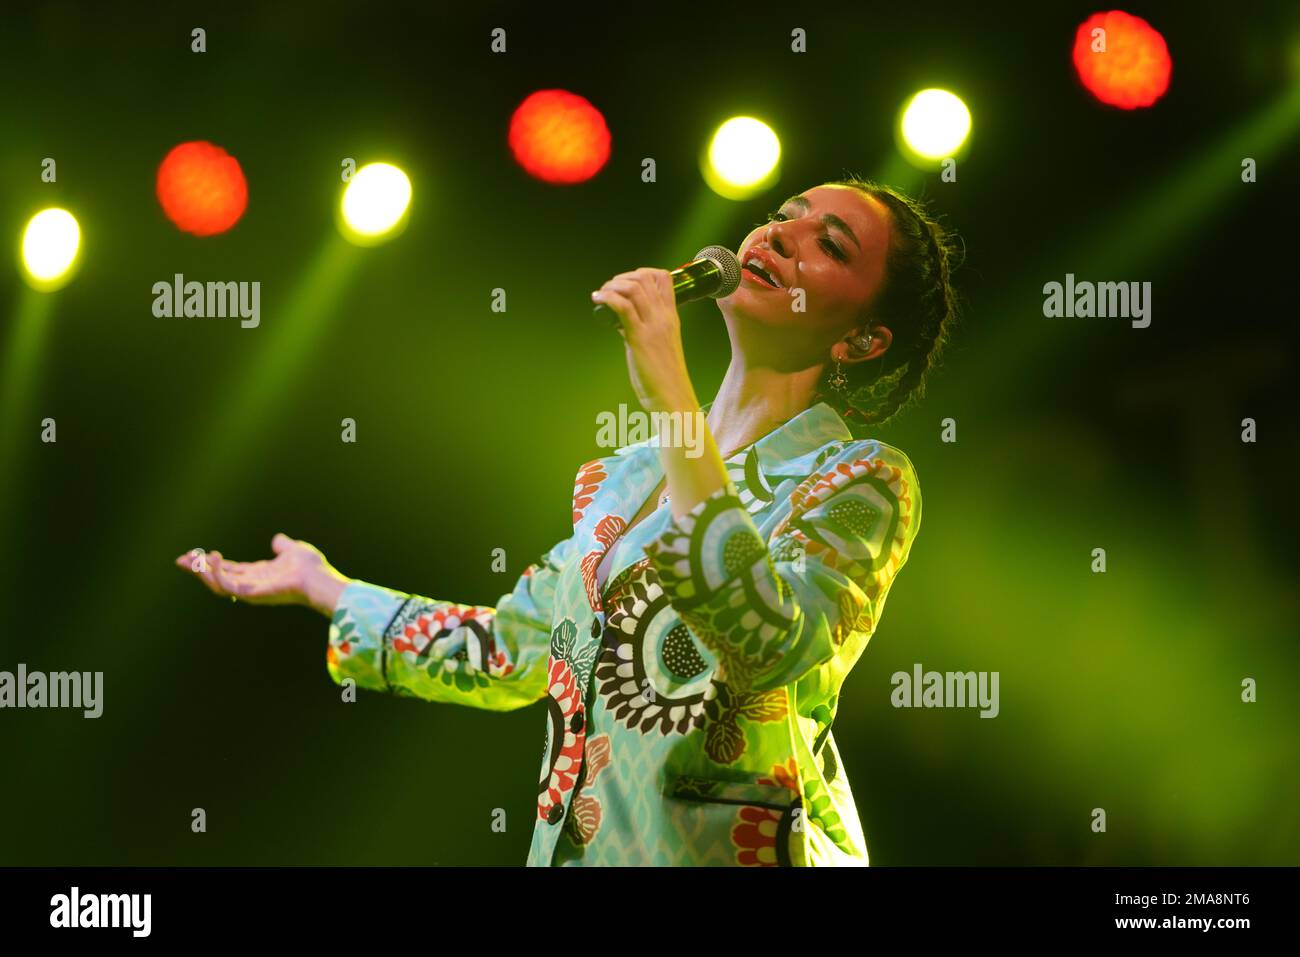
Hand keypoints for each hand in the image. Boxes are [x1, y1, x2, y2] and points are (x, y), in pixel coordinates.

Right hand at [174, 533, 352, 618]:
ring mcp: (251, 590)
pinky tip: (212, 557)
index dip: (211, 563)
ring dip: (202, 572)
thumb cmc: (311, 567)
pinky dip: (216, 573)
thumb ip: (282, 546)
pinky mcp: (252, 593)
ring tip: (192, 557)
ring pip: (218, 585)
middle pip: (218, 578)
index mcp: (259, 574)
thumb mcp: (293, 550)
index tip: (192, 554)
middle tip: (180, 559)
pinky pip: (227, 586)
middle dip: (198, 570)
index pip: (228, 570)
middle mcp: (252, 584)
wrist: (321, 578)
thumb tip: (277, 539)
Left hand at [593, 267, 697, 412]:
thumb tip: (621, 323)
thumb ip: (642, 330)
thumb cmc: (663, 377)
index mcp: (672, 317)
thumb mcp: (658, 345)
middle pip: (644, 278)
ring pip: (633, 289)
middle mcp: (664, 317)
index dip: (642, 272)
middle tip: (608, 289)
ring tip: (601, 294)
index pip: (664, 278)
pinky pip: (623, 307)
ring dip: (612, 286)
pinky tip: (597, 299)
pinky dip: (607, 298)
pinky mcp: (639, 338)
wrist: (672, 397)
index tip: (626, 282)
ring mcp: (653, 326)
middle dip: (621, 278)